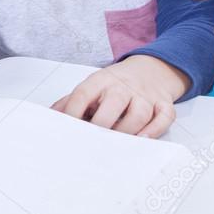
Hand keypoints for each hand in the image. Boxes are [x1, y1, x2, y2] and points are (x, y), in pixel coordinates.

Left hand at [50, 55, 186, 137]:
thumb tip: (50, 117)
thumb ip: (71, 101)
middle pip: (114, 102)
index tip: (66, 129)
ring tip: (115, 145)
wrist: (152, 68)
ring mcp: (146, 95)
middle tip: (92, 142)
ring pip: (139, 114)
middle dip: (102, 124)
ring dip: (127, 131)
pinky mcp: (164, 103)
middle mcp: (124, 86)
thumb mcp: (93, 85)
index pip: (84, 93)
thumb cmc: (116, 83)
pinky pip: (164, 117)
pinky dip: (155, 129)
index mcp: (102, 80)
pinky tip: (143, 139)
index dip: (72, 111)